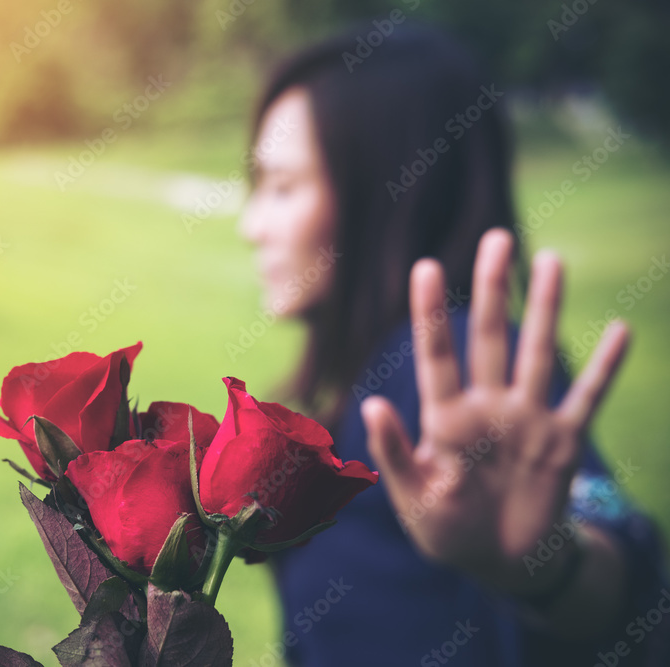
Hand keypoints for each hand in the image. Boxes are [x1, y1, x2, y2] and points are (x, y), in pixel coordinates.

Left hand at [361, 228, 630, 596]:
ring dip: (544, 309)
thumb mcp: (413, 496)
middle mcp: (488, 407)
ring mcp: (527, 420)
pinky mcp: (563, 442)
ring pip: (538, 353)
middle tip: (497, 240)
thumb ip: (393, 452)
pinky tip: (619, 330)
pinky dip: (605, 367)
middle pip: (490, 337)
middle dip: (493, 289)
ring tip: (551, 259)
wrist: (499, 562)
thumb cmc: (446, 530)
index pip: (436, 355)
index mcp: (446, 419)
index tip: (424, 266)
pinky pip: (588, 398)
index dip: (429, 313)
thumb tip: (371, 403)